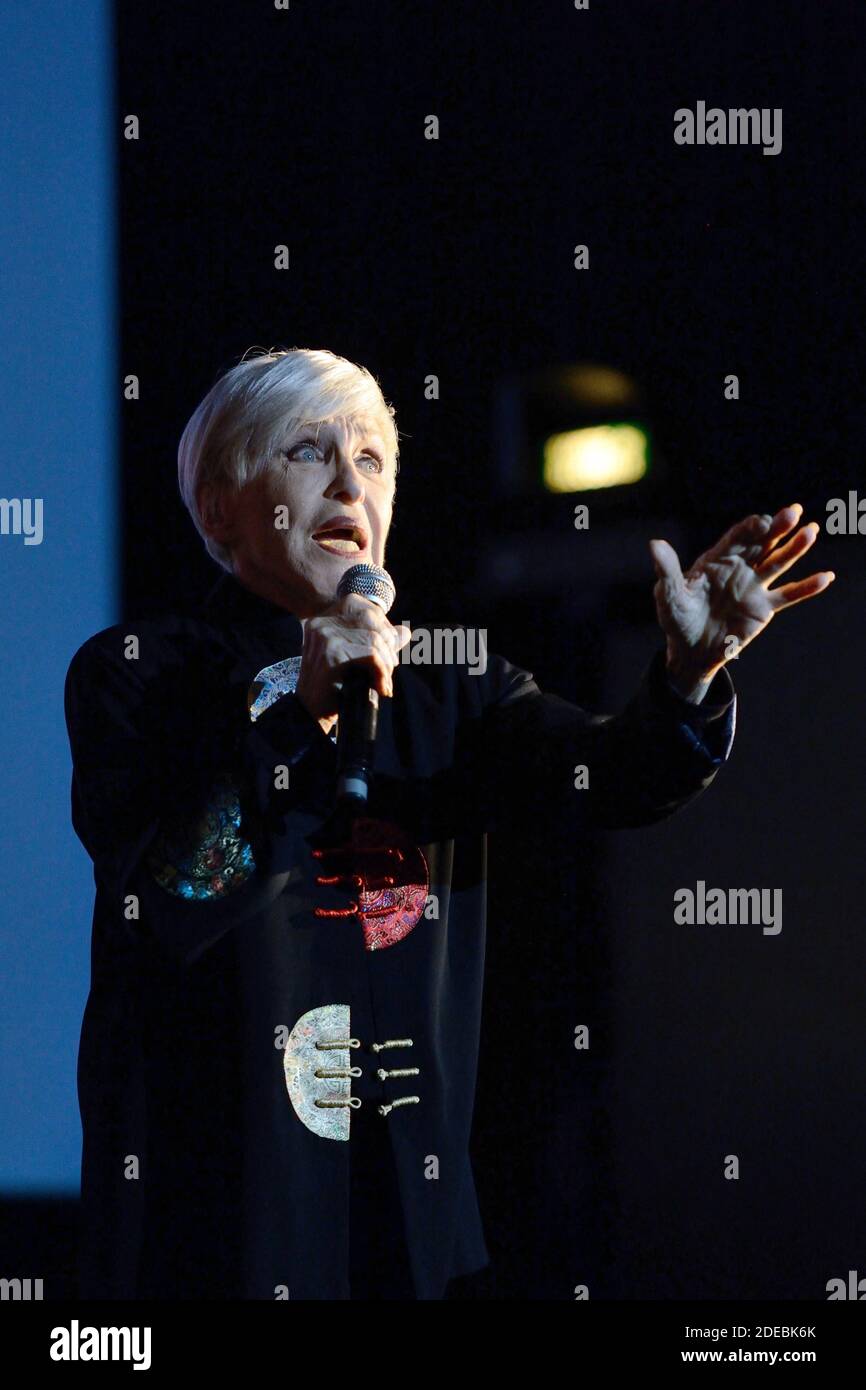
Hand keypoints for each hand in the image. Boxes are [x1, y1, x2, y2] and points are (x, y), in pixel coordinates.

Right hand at [295, 593, 411, 734]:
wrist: (311, 714)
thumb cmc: (334, 687)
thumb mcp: (358, 660)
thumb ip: (379, 643)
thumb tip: (405, 631)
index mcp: (325, 619)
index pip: (366, 610)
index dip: (385, 631)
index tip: (388, 656)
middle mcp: (323, 623)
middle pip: (372, 622)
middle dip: (388, 648)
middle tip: (388, 672)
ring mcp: (326, 635)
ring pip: (374, 639)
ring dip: (386, 664)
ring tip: (384, 682)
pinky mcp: (332, 652)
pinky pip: (371, 655)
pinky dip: (382, 672)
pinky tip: (381, 687)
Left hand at [650, 503, 835, 698]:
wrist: (689, 651)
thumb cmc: (676, 619)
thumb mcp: (668, 595)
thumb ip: (666, 570)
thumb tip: (655, 545)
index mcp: (717, 560)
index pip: (737, 538)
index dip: (750, 528)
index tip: (762, 522)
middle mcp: (739, 568)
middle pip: (762, 543)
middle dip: (777, 527)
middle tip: (794, 511)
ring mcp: (754, 587)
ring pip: (778, 563)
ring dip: (795, 548)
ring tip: (812, 530)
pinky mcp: (764, 608)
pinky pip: (788, 595)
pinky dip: (807, 587)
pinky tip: (826, 577)